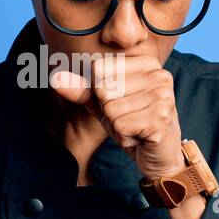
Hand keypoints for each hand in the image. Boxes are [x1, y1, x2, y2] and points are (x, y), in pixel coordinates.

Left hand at [49, 54, 185, 179]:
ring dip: (117, 126)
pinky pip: (120, 126)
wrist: (160, 156)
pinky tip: (139, 137)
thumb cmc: (133, 123)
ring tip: (135, 127)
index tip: (121, 101)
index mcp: (147, 62)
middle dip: (108, 111)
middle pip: (104, 89)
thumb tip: (56, 77)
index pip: (99, 68)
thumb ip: (82, 89)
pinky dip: (124, 137)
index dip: (100, 92)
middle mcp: (159, 75)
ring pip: (111, 109)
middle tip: (129, 118)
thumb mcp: (104, 104)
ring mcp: (163, 96)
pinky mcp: (161, 119)